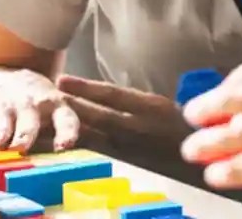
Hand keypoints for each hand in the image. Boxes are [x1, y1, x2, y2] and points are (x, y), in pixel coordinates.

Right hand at [0, 68, 79, 154]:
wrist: (10, 75)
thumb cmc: (40, 105)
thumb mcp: (59, 109)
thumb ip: (68, 129)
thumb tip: (89, 153)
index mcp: (55, 106)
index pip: (65, 119)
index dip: (66, 132)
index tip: (65, 146)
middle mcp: (30, 107)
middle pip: (29, 122)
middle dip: (26, 134)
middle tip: (21, 147)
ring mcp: (4, 108)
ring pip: (1, 122)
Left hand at [56, 74, 193, 169]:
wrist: (197, 154)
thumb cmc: (184, 125)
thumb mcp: (165, 105)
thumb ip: (136, 101)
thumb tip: (104, 94)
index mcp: (151, 107)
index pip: (113, 95)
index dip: (85, 87)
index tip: (62, 80)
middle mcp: (139, 128)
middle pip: (98, 116)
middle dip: (70, 106)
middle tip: (44, 97)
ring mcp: (131, 148)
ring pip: (94, 136)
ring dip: (69, 127)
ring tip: (45, 119)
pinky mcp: (126, 162)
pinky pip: (98, 151)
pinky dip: (78, 145)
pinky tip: (60, 142)